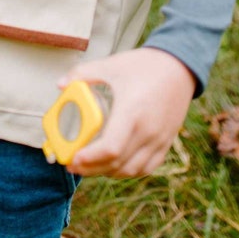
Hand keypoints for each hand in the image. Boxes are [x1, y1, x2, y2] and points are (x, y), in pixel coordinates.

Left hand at [59, 47, 195, 177]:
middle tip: (73, 164)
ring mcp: (159, 139)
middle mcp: (148, 131)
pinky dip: (128, 171)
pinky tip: (114, 165)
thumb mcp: (111, 65)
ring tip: (90, 166)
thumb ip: (83, 73)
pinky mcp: (166, 143)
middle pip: (117, 164)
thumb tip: (59, 84)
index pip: (110, 148)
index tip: (72, 158)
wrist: (179, 67)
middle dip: (92, 169)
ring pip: (132, 170)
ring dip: (109, 172)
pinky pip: (147, 167)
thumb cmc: (142, 65)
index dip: (90, 159)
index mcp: (132, 112)